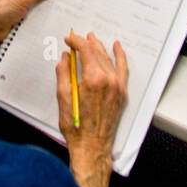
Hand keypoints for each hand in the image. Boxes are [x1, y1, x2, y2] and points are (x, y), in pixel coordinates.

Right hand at [57, 31, 127, 160]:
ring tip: (92, 40)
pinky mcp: (122, 94)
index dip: (76, 42)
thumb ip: (64, 74)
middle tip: (77, 40)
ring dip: (100, 48)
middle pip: (97, 53)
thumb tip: (66, 58)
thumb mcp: (63, 98)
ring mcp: (118, 87)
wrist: (92, 147)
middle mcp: (109, 81)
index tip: (69, 40)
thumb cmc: (77, 128)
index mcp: (94, 80)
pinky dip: (120, 57)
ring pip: (109, 60)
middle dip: (86, 44)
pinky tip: (117, 48)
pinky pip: (123, 70)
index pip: (86, 51)